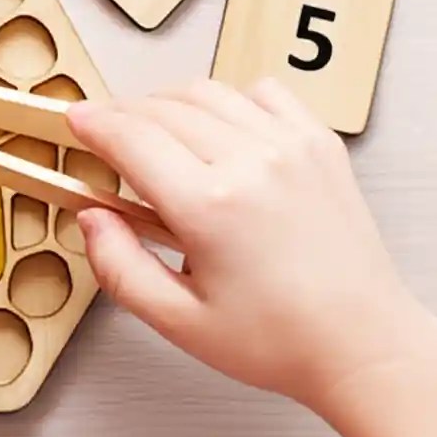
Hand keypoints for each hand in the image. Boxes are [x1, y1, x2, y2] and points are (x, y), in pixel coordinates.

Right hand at [68, 79, 436, 411]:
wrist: (362, 344)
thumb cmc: (277, 340)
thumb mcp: (178, 321)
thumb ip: (120, 267)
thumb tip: (91, 218)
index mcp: (210, 207)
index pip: (131, 138)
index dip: (92, 123)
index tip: (74, 120)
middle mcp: (251, 162)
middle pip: (162, 108)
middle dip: (122, 114)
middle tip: (104, 134)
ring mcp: (290, 146)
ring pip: (207, 92)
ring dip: (167, 103)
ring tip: (152, 132)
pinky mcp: (319, 144)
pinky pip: (261, 92)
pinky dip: (227, 100)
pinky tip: (217, 129)